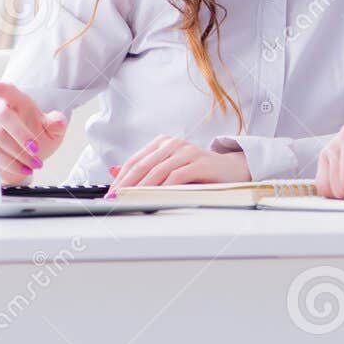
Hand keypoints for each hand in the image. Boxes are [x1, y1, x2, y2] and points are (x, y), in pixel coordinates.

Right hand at [0, 82, 66, 184]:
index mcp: (18, 104)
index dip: (2, 90)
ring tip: (36, 163)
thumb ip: (57, 124)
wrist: (29, 158)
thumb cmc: (39, 136)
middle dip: (20, 133)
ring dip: (18, 153)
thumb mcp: (54, 130)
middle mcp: (0, 114)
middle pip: (3, 116)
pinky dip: (12, 165)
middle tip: (36, 148)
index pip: (9, 92)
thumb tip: (58, 122)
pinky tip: (25, 169)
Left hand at [106, 136, 251, 193]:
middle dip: (127, 184)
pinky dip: (164, 188)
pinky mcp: (200, 163)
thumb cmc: (200, 171)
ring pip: (157, 171)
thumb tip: (114, 171)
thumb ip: (145, 169)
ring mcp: (187, 152)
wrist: (232, 170)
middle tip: (116, 199)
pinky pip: (177, 176)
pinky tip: (155, 198)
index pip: (135, 160)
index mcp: (163, 143)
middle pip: (143, 165)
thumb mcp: (169, 168)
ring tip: (130, 201)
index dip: (121, 178)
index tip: (111, 194)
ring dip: (142, 188)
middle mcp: (173, 144)